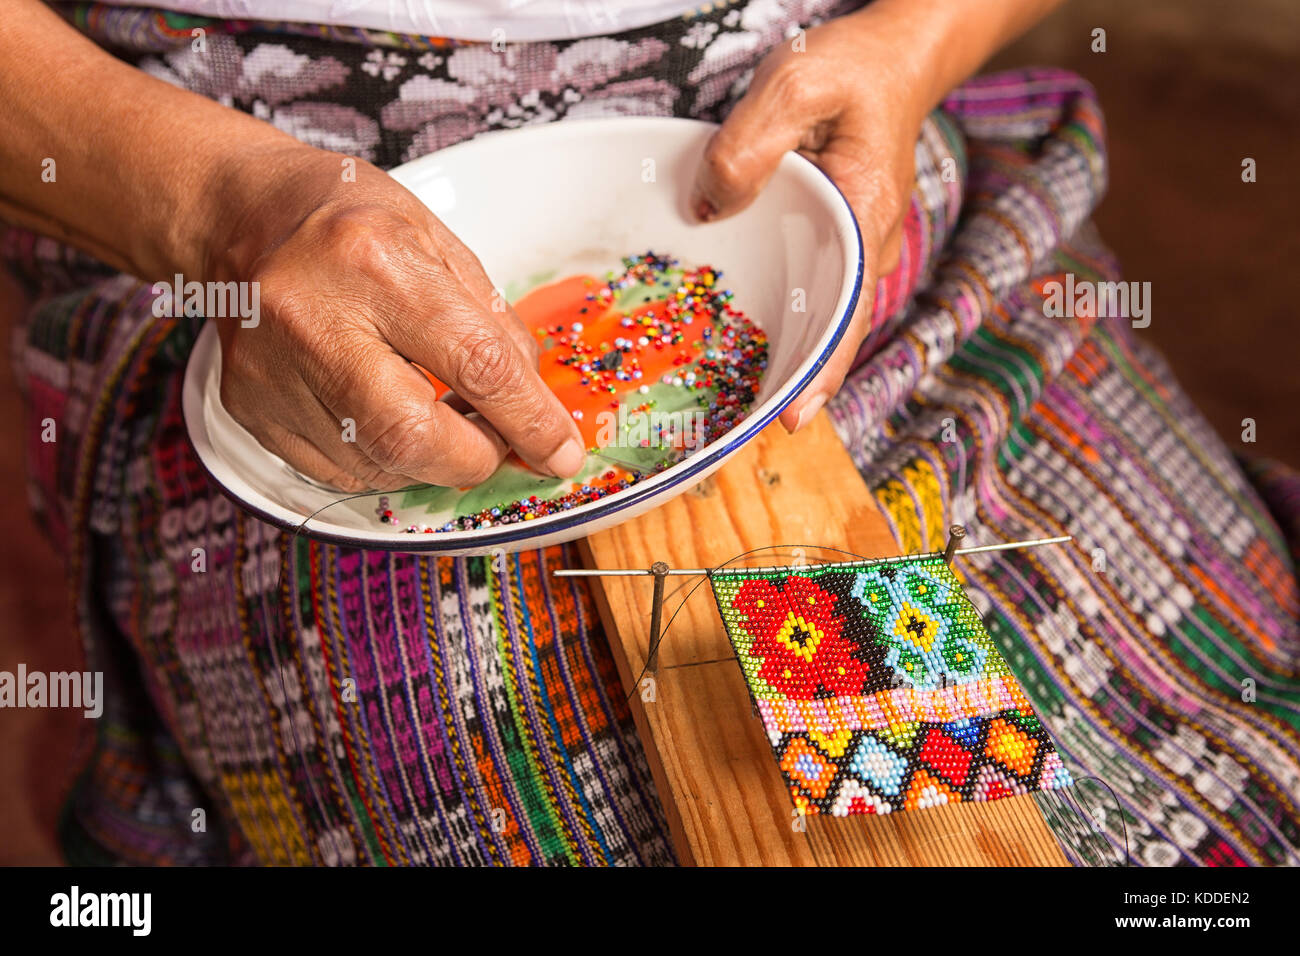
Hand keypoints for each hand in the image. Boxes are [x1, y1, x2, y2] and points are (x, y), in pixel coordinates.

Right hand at [206, 145, 585, 492]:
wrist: (240, 216)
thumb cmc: (347, 222)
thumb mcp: (440, 243)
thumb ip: (493, 327)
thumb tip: (535, 411)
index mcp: (374, 260)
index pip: (475, 363)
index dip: (529, 420)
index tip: (559, 451)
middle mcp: (313, 318)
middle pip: (412, 436)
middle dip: (474, 456)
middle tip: (494, 439)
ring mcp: (272, 371)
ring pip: (378, 466)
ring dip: (430, 459)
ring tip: (436, 413)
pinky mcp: (250, 410)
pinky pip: (339, 472)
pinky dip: (383, 460)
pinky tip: (386, 417)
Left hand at [691, 4, 939, 431]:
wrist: (896, 57)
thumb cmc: (856, 70)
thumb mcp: (798, 86)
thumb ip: (752, 145)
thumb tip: (710, 206)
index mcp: (867, 221)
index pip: (846, 316)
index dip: (818, 372)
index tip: (790, 421)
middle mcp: (867, 250)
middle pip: (831, 335)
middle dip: (791, 384)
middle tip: (738, 430)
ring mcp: (855, 251)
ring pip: (820, 320)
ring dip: (783, 359)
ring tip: (730, 404)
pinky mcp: (836, 243)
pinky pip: (810, 293)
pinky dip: (782, 322)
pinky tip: (741, 342)